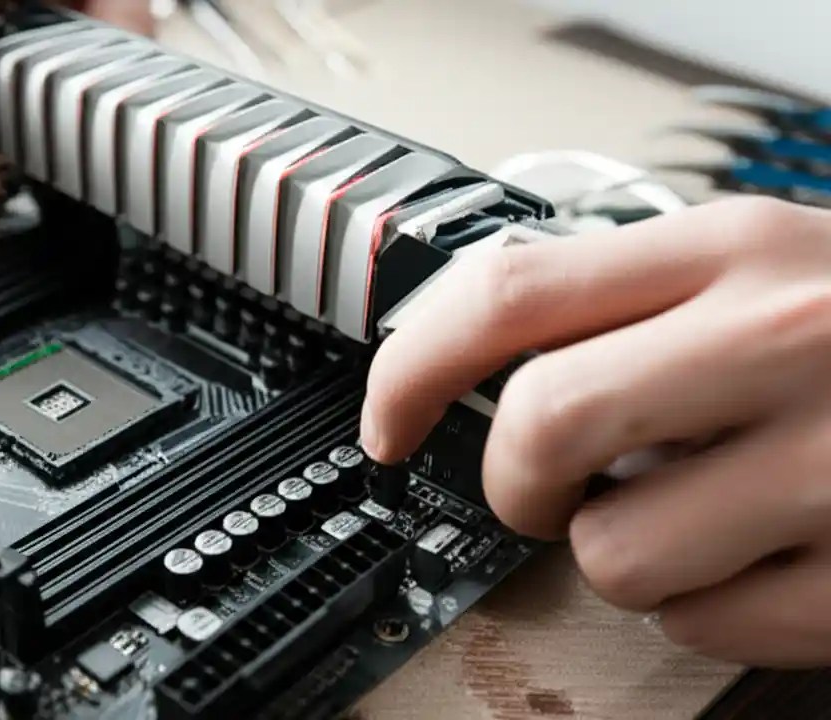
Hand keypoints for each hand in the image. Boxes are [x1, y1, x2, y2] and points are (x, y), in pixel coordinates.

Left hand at [360, 197, 830, 666]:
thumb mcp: (767, 272)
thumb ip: (632, 304)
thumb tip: (474, 366)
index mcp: (739, 250)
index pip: (512, 290)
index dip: (414, 362)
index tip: (387, 416)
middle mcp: (786, 339)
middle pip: (544, 422)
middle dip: (517, 481)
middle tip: (548, 488)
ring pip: (615, 552)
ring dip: (625, 552)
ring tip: (694, 517)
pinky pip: (703, 625)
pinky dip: (704, 608)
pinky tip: (760, 559)